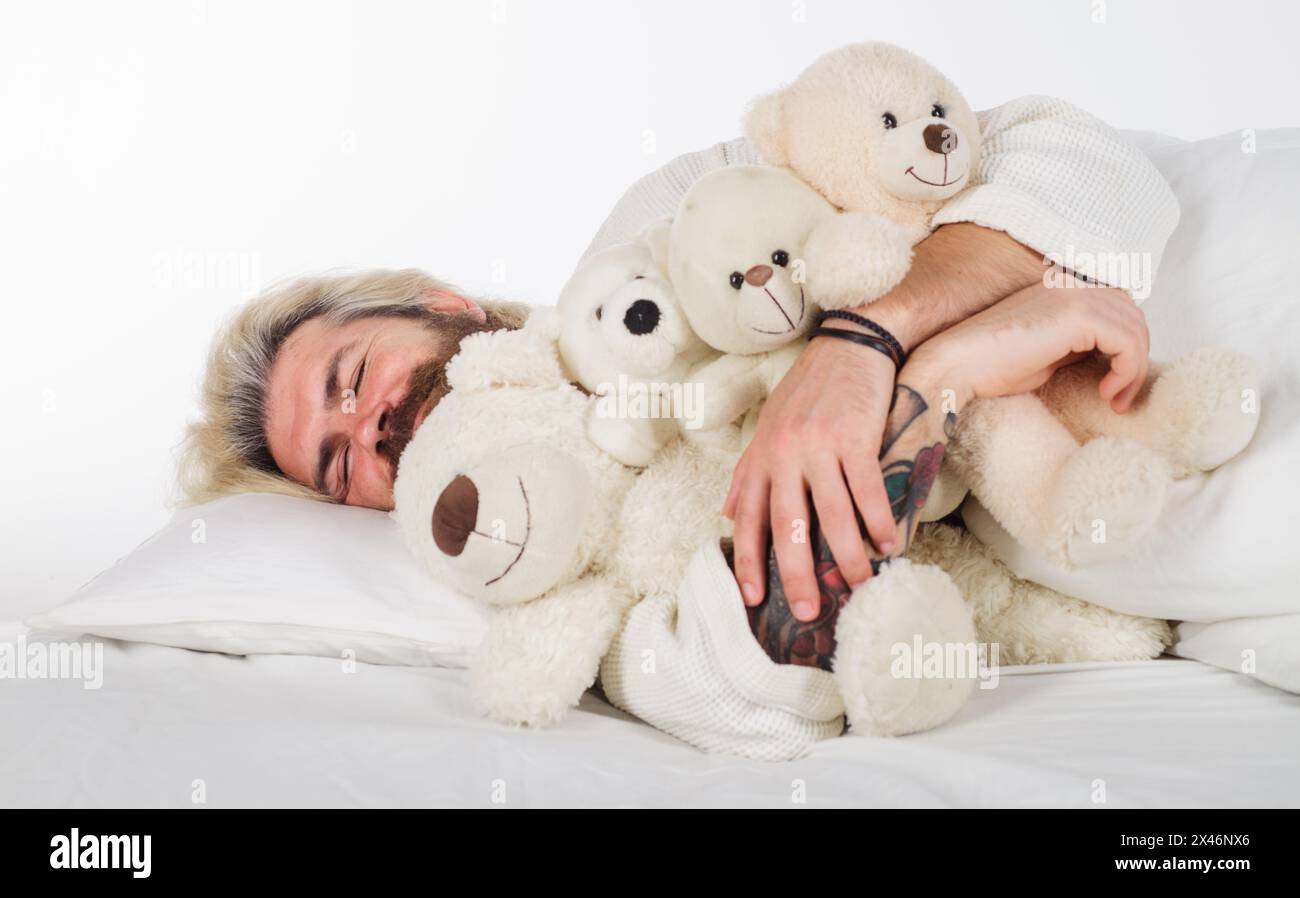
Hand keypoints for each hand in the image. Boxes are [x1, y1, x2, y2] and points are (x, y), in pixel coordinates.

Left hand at [723, 333, 898, 620]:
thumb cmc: (809, 390)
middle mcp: (785, 455)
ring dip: (847, 555)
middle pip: (787, 525)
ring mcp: (820, 446)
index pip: (748, 518)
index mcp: (762, 458)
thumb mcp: (767, 428)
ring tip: (860, 584)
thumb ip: (748, 472)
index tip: (753, 597)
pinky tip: (891, 544)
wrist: (848, 344)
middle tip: (809, 610)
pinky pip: (867, 489)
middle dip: (796, 573)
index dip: (749, 560)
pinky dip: (879, 520)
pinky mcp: (855, 437)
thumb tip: (724, 512)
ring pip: (832, 514)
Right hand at [911, 279, 1149, 411]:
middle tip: (1119, 399)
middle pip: (1132, 316)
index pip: (1116, 310)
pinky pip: (1127, 341)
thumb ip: (1077, 346)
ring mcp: (1075, 295)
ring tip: (1114, 399)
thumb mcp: (1046, 353)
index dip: (1123, 348)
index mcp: (1062, 290)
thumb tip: (1109, 359)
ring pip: (1136, 328)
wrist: (957, 365)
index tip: (1113, 387)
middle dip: (1134, 360)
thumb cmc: (990, 368)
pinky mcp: (1078, 315)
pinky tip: (1105, 392)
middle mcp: (1072, 285)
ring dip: (1133, 369)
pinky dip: (1127, 370)